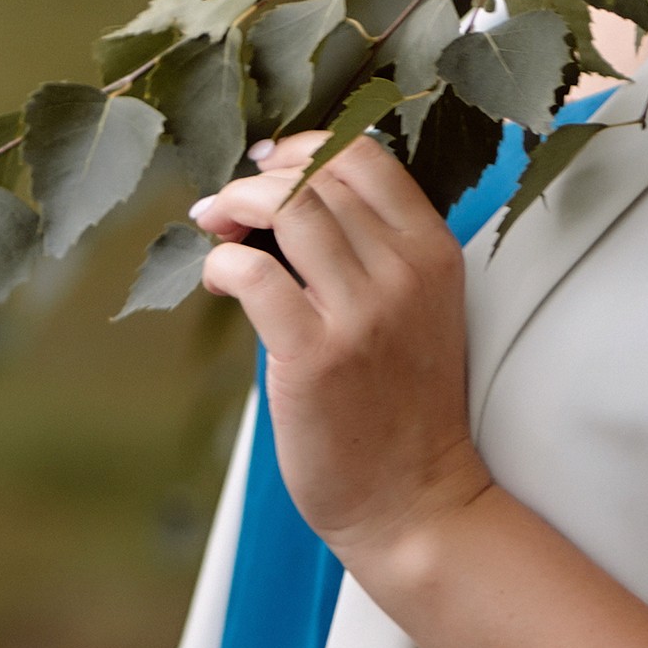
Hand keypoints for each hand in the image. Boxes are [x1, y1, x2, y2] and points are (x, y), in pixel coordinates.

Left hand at [193, 132, 492, 578]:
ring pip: (286, 208)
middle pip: (318, 176)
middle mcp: (404, 273)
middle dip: (258, 177)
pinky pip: (254, 273)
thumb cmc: (402, 405)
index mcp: (434, 252)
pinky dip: (221, 262)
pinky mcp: (315, 356)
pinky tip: (217, 280)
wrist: (414, 501)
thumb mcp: (416, 309)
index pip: (366, 156)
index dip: (305, 146)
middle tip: (225, 203)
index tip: (268, 162)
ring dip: (234, 206)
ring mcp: (362, 314)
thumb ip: (372, 250)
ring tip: (213, 227)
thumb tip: (285, 193)